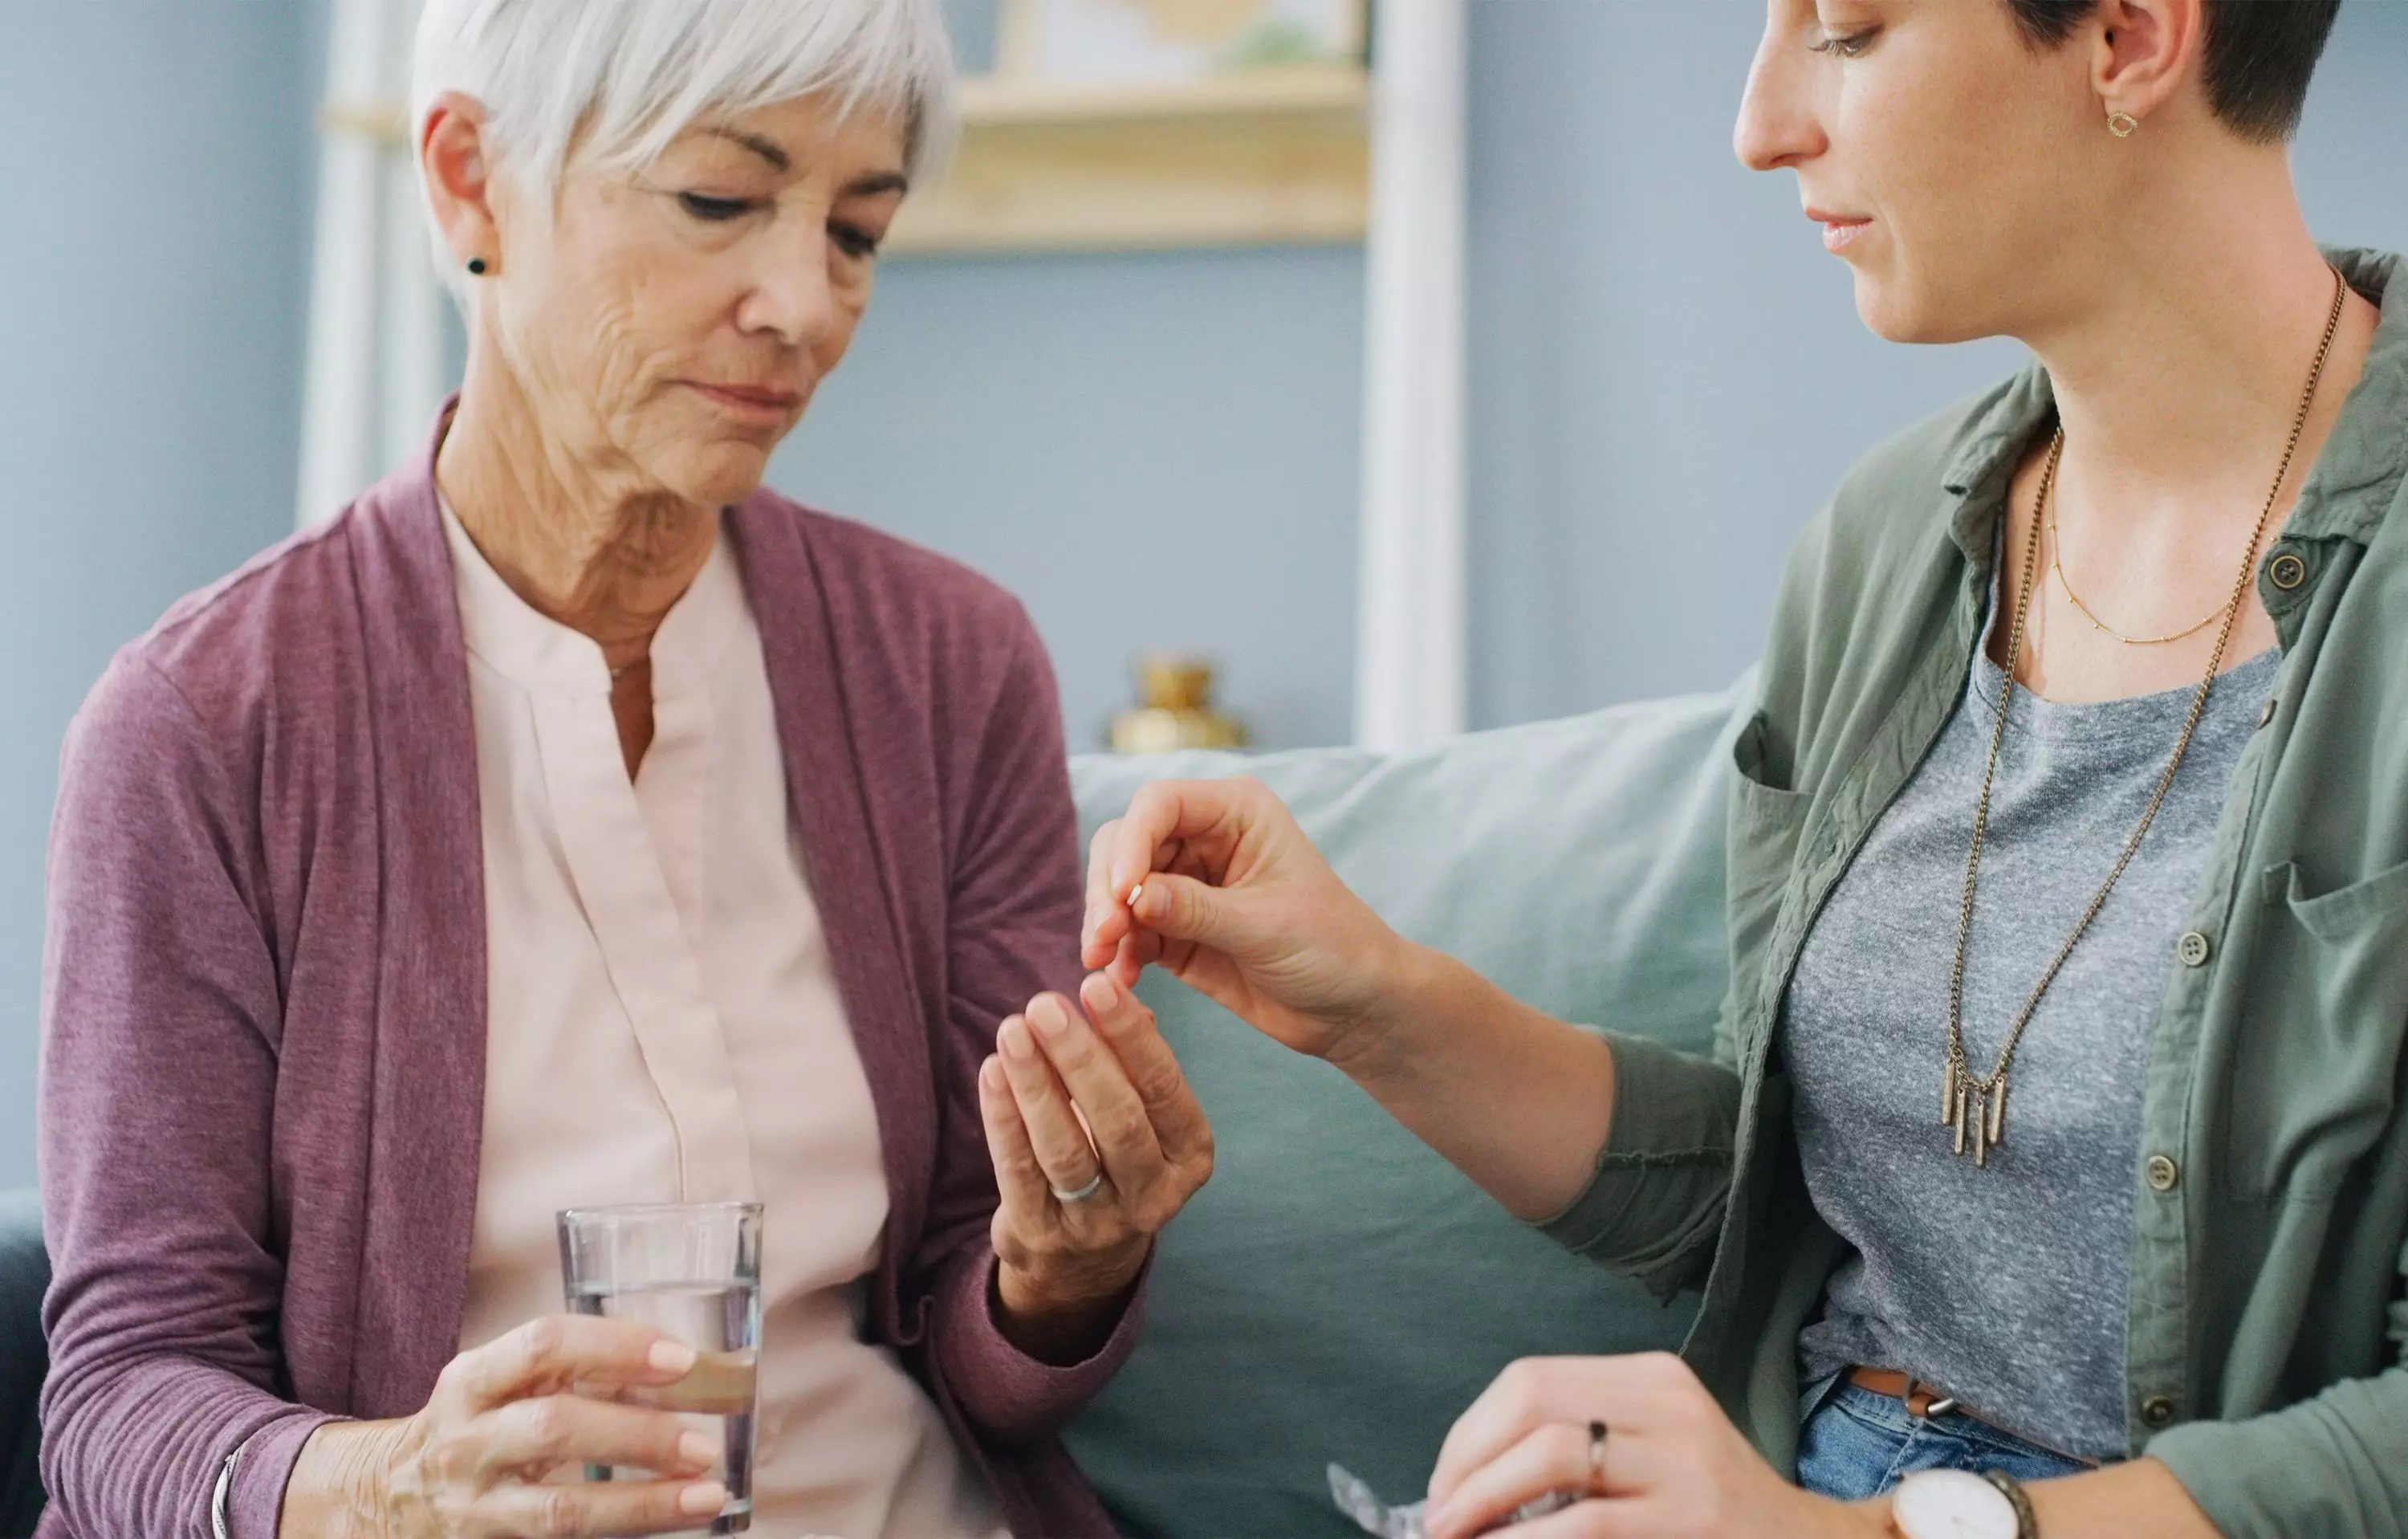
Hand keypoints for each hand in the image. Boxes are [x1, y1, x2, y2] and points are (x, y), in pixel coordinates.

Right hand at [281, 1316, 728, 1537]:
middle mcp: (466, 1442)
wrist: (380, 1499)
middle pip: (557, 1429)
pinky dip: (619, 1535)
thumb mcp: (501, 1385)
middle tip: (704, 1443)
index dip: (617, 1347)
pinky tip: (666, 1525)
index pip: (545, 1345)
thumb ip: (574, 1372)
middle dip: (639, 1435)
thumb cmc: (470, 1428)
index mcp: (473, 1381)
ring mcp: (474, 1506)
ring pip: (561, 1510)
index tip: (681, 1360)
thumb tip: (690, 1371)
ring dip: (642, 1503)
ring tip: (706, 1495)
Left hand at [979, 972, 1214, 1360]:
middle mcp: (1154, 1195)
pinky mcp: (1043, 1236)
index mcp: (1189, 1155)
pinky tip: (992, 1072)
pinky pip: (1019, 1171)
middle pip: (1118, 1120)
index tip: (1097, 984)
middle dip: (1079, 1057)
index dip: (1130, 1035)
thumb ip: (1131, 1058)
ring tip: (1012, 1030)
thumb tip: (1118, 993)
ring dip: (1035, 1083)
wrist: (1083, 1258)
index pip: (1163, 1087)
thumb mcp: (1141, 1113)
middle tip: (1044, 1005)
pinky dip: (1003, 1118)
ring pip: (1065, 1148)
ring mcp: (1098, 1224)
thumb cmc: (1115, 1156)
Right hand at [1082, 777, 1412, 1063]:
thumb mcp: (1265, 926)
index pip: (1159, 805)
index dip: (1131, 844)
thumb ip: (1195, 909)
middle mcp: (1205, 838)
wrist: (1354, 1008)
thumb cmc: (1332, 948)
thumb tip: (1131, 898)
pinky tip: (1122, 980)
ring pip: (1117, 888)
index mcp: (1237, 811)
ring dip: (1104, 923)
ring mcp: (1186, 886)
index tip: (1122, 895)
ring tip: (1102, 962)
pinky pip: (1128, 932)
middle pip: (1126, 842)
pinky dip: (1118, 953)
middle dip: (1108, 888)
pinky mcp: (1175, 931)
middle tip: (1102, 938)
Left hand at [1424, 1353, 1884, 1538]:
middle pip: (1531, 1402)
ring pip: (1551, 1453)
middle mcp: (1668, 1404)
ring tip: (1455, 1536)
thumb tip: (1466, 1476)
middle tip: (1437, 1517)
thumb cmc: (1712, 1510)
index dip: (1470, 1434)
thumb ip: (1578, 1443)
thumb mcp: (1654, 1451)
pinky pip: (1586, 1521)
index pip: (1530, 1380)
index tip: (1442, 1484)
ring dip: (1483, 1499)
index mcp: (1650, 1378)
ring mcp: (1685, 1460)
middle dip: (1466, 1462)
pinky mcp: (1692, 1518)